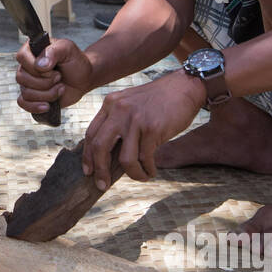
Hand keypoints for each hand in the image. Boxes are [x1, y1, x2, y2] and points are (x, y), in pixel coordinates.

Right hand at [16, 37, 92, 114]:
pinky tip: (48, 106)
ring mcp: (27, 82)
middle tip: (60, 78)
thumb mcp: (67, 49)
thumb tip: (39, 66)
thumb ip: (54, 52)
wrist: (83, 78)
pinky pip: (23, 103)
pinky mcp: (32, 97)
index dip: (35, 66)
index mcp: (31, 50)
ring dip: (47, 94)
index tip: (53, 69)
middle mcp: (26, 66)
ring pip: (26, 93)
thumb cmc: (75, 61)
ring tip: (61, 88)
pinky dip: (35, 106)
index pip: (21, 57)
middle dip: (45, 82)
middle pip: (22, 77)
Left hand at [81, 70, 203, 187]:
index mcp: (110, 104)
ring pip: (125, 159)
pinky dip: (148, 169)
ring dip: (133, 174)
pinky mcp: (153, 129)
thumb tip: (110, 157)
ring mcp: (136, 120)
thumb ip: (118, 123)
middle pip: (99, 147)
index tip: (88, 171)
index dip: (87, 156)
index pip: (91, 134)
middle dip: (100, 170)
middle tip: (102, 185)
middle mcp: (119, 110)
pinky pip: (145, 158)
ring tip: (141, 176)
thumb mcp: (131, 104)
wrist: (184, 87)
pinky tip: (152, 171)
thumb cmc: (159, 100)